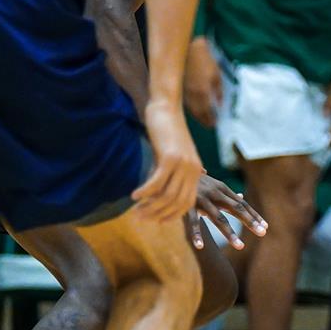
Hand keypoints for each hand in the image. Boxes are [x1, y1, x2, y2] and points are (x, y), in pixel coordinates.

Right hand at [133, 101, 201, 220]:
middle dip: (158, 214)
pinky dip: (145, 191)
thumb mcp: (173, 155)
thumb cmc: (167, 131)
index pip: (188, 203)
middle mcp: (193, 170)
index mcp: (196, 171)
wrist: (166, 107)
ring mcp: (183, 164)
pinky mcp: (170, 157)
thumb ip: (172, 173)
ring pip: (167, 195)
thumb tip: (166, 192)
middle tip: (140, 219)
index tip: (157, 222)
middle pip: (177, 202)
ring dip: (150, 206)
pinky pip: (157, 182)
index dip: (172, 215)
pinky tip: (134, 196)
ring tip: (135, 212)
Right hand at [182, 174, 265, 251]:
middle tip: (262, 233)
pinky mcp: (186, 205)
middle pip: (236, 209)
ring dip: (230, 233)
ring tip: (240, 246)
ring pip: (218, 218)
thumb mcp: (213, 185)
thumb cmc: (195, 180)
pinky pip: (192, 221)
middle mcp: (215, 194)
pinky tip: (200, 246)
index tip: (265, 227)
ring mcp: (201, 199)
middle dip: (250, 222)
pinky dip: (196, 234)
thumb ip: (227, 194)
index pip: (242, 204)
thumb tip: (242, 197)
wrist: (173, 168)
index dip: (254, 215)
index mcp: (222, 190)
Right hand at [183, 40, 222, 127]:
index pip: (207, 113)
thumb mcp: (216, 75)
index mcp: (203, 93)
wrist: (188, 49)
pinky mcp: (180, 88)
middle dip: (204, 120)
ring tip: (204, 118)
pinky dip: (192, 108)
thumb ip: (218, 92)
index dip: (211, 120)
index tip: (215, 124)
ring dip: (197, 116)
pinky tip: (196, 108)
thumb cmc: (205, 60)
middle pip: (197, 114)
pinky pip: (186, 103)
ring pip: (191, 109)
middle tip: (210, 124)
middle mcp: (192, 96)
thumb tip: (219, 105)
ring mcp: (184, 92)